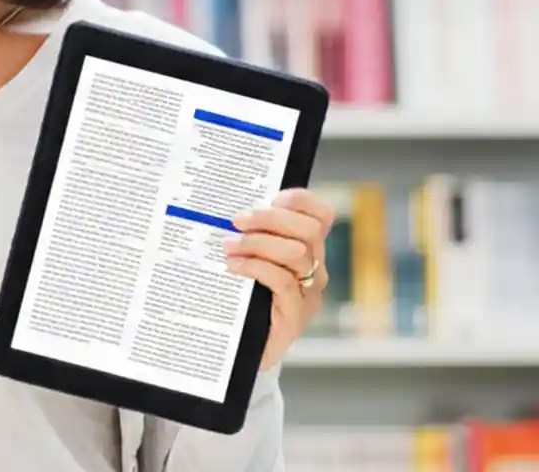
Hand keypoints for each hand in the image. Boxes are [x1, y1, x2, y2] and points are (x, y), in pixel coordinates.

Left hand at [224, 188, 333, 370]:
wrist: (242, 349)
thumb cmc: (242, 298)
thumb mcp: (249, 261)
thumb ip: (249, 236)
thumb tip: (225, 208)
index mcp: (307, 250)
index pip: (321, 216)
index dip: (302, 201)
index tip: (273, 196)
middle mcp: (315, 269)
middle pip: (308, 231)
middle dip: (271, 218)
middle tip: (237, 219)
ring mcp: (307, 293)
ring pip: (295, 253)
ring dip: (258, 242)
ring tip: (228, 245)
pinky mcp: (294, 315)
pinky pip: (281, 280)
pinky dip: (254, 266)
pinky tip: (232, 266)